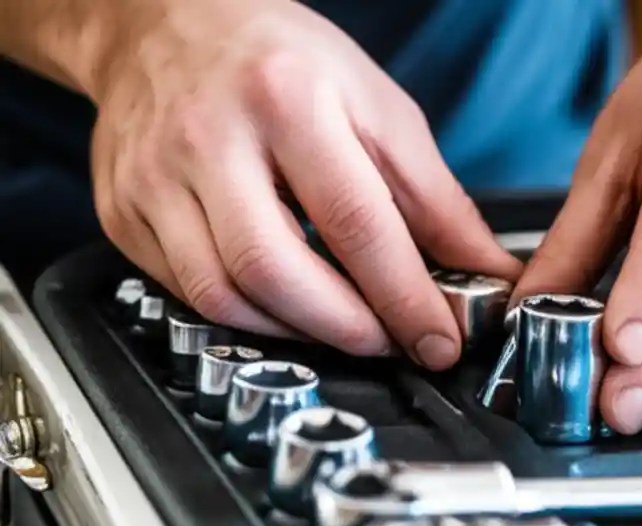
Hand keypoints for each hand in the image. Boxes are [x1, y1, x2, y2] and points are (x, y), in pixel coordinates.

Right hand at [88, 0, 520, 366]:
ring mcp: (154, 178)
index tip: (439, 339)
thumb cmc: (282, 62)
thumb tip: (486, 272)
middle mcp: (209, 138)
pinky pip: (184, 293)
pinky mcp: (121, 212)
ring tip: (344, 328)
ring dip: (296, 333)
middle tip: (391, 343)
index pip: (356, 222)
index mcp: (288, 99)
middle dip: (347, 329)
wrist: (165, 22)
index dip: (404, 297)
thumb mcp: (378, 109)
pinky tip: (285, 306)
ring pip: (221, 296)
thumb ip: (435, 199)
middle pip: (275, 271)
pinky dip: (247, 317)